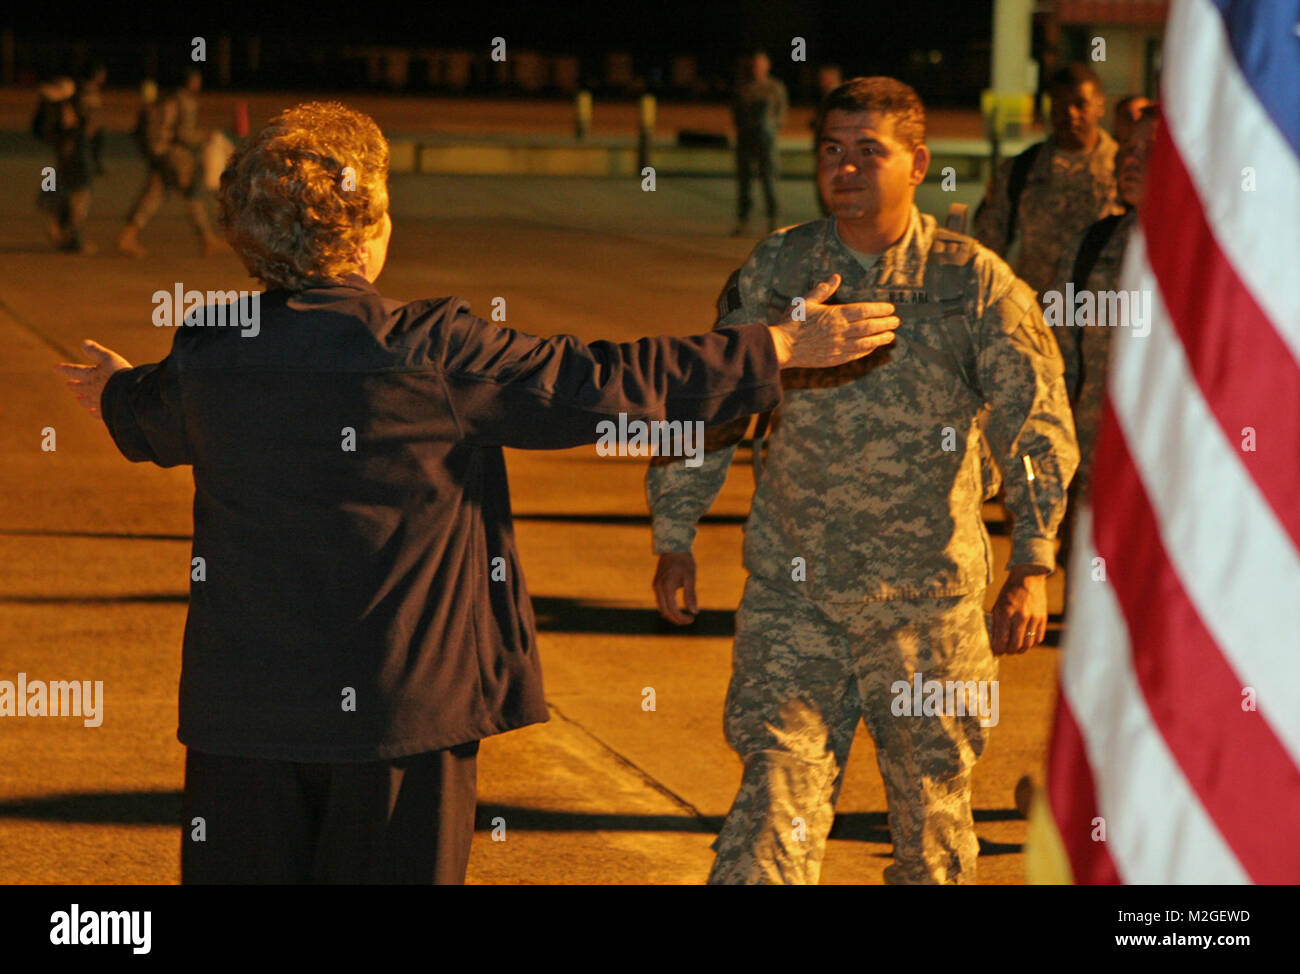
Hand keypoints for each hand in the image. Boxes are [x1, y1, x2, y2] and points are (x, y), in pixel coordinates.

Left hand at [54, 340, 132, 417]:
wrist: (129, 395)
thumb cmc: (119, 374)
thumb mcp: (108, 358)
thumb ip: (96, 351)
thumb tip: (83, 343)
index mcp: (90, 376)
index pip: (74, 371)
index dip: (64, 369)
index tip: (55, 368)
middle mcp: (91, 390)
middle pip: (80, 388)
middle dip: (74, 386)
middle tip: (69, 385)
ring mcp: (98, 402)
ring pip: (87, 402)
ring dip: (82, 399)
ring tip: (79, 399)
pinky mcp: (107, 412)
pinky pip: (98, 414)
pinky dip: (94, 413)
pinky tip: (93, 413)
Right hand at [653, 551, 697, 624]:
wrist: (673, 546)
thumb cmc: (684, 561)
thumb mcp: (690, 577)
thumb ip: (691, 595)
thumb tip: (695, 612)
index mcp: (666, 587)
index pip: (672, 609)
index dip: (681, 618)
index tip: (692, 619)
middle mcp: (658, 588)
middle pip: (665, 611)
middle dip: (676, 619)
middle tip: (689, 620)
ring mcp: (656, 586)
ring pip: (661, 607)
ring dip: (672, 615)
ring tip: (684, 617)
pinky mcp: (657, 584)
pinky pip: (660, 601)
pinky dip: (668, 608)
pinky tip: (677, 609)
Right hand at [767, 274, 898, 368]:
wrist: (781, 347)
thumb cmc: (791, 322)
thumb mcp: (806, 301)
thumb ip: (823, 290)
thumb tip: (836, 277)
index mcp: (835, 315)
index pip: (864, 311)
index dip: (880, 310)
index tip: (890, 308)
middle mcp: (840, 331)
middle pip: (869, 327)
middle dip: (885, 324)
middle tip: (896, 322)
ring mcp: (838, 346)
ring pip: (866, 342)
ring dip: (880, 339)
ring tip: (891, 336)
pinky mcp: (834, 359)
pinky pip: (855, 354)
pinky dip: (866, 350)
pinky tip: (873, 347)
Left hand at [990, 566, 1048, 654]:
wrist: (1028, 578)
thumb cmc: (1009, 593)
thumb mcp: (998, 606)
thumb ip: (996, 623)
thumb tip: (993, 642)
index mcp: (1005, 613)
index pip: (1002, 640)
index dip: (998, 650)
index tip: (996, 652)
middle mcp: (1020, 617)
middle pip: (1015, 645)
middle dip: (1009, 651)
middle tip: (1006, 650)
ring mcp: (1033, 618)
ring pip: (1027, 644)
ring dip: (1021, 649)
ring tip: (1016, 647)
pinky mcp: (1043, 618)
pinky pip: (1038, 638)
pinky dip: (1031, 642)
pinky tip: (1026, 639)